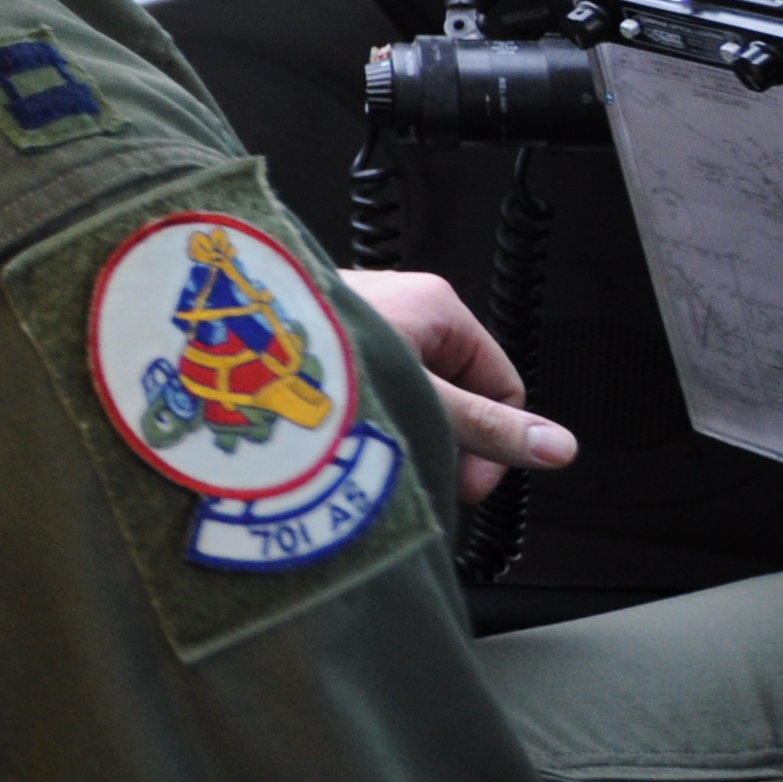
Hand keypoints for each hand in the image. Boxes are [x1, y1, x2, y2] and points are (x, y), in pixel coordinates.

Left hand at [341, 268, 578, 501]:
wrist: (223, 336)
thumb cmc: (321, 355)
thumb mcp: (423, 399)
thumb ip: (489, 428)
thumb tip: (559, 448)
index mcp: (439, 306)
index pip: (504, 386)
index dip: (494, 440)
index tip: (467, 477)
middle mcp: (402, 304)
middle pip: (457, 391)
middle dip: (444, 437)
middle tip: (417, 467)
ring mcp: (363, 321)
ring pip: (413, 391)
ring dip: (403, 428)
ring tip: (371, 454)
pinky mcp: (328, 340)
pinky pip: (372, 384)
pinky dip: (367, 414)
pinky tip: (343, 437)